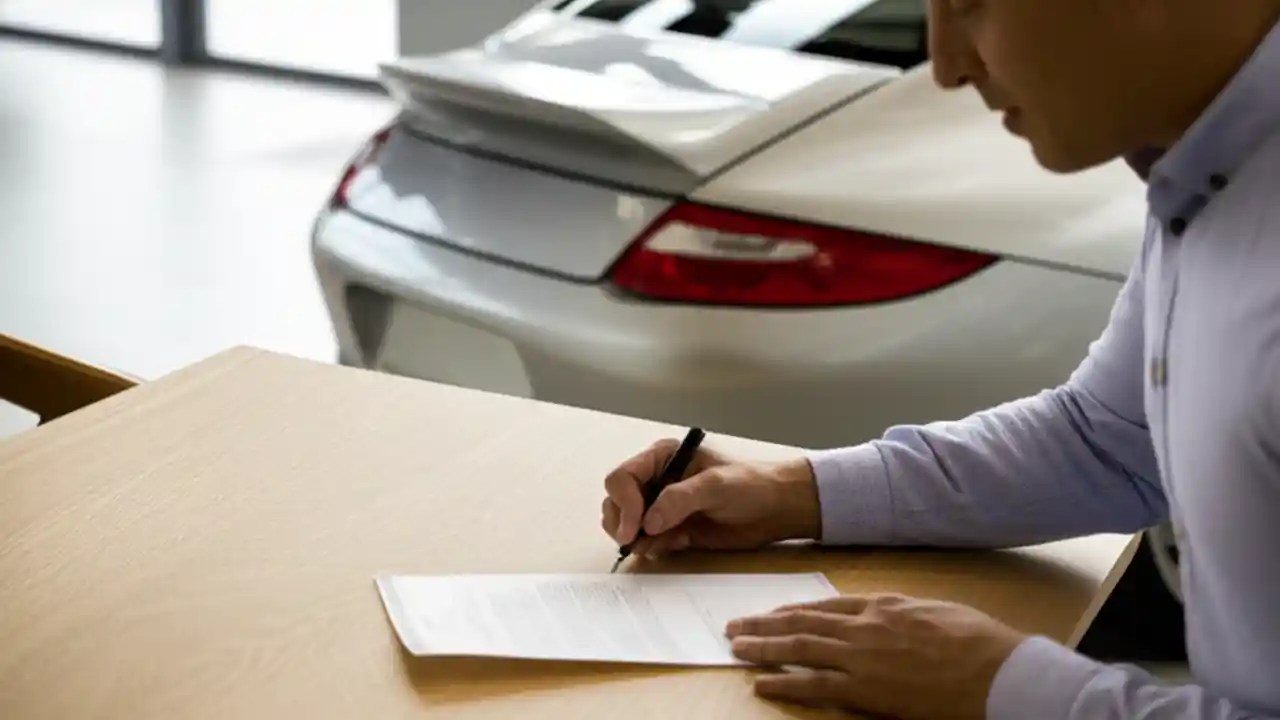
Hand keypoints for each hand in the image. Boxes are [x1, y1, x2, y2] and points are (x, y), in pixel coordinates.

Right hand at [601, 440, 820, 557]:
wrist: (778, 509)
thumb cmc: (751, 485)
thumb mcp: (716, 486)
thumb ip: (680, 499)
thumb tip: (648, 522)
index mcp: (663, 458)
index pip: (623, 477)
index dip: (622, 502)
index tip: (633, 527)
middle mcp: (657, 480)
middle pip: (616, 501)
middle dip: (621, 521)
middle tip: (634, 541)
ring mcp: (663, 507)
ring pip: (626, 523)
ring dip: (633, 537)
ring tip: (654, 545)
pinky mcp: (673, 530)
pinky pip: (647, 540)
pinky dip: (649, 547)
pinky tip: (666, 548)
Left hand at [726, 594, 1026, 719]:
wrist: (996, 669)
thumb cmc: (977, 642)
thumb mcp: (935, 613)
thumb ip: (903, 614)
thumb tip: (890, 617)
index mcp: (883, 605)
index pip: (825, 605)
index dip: (793, 609)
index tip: (771, 613)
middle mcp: (864, 626)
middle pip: (802, 622)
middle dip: (765, 624)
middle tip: (735, 626)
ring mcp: (862, 656)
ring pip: (799, 647)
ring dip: (763, 647)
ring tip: (737, 648)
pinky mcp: (865, 688)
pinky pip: (814, 683)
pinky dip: (784, 681)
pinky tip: (762, 682)